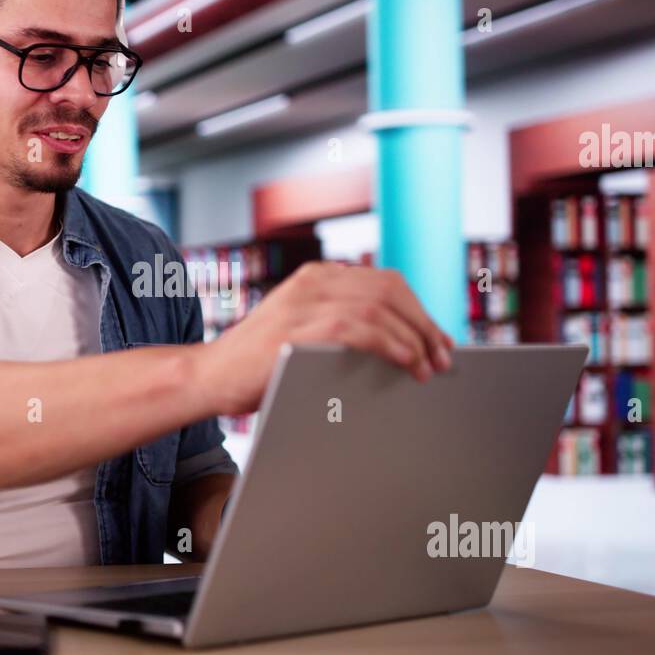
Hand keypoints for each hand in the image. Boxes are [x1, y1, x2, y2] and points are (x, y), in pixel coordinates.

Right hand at [194, 261, 456, 415]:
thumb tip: (394, 343)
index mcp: (316, 277)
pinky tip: (407, 362)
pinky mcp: (302, 327)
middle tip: (444, 355)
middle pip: (390, 290)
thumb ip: (338, 326)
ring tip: (429, 366)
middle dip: (424, 324)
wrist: (210, 376)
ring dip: (415, 338)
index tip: (438, 338)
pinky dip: (393, 345)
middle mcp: (314, 281)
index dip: (419, 310)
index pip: (384, 282)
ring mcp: (306, 301)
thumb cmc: (257, 364)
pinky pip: (363, 329)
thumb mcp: (301, 331)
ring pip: (382, 308)